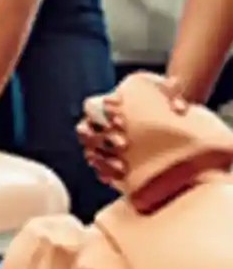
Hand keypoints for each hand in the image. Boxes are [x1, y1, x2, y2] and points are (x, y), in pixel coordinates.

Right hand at [74, 82, 188, 184]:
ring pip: (90, 150)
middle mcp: (98, 123)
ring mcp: (101, 141)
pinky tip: (114, 178)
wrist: (164, 113)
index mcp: (104, 104)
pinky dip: (104, 172)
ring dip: (101, 159)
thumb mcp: (166, 89)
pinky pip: (99, 166)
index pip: (91, 108)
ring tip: (120, 166)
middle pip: (87, 130)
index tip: (120, 120)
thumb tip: (180, 108)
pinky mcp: (108, 157)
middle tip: (123, 144)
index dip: (101, 115)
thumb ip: (172, 92)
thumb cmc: (160, 97)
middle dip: (102, 138)